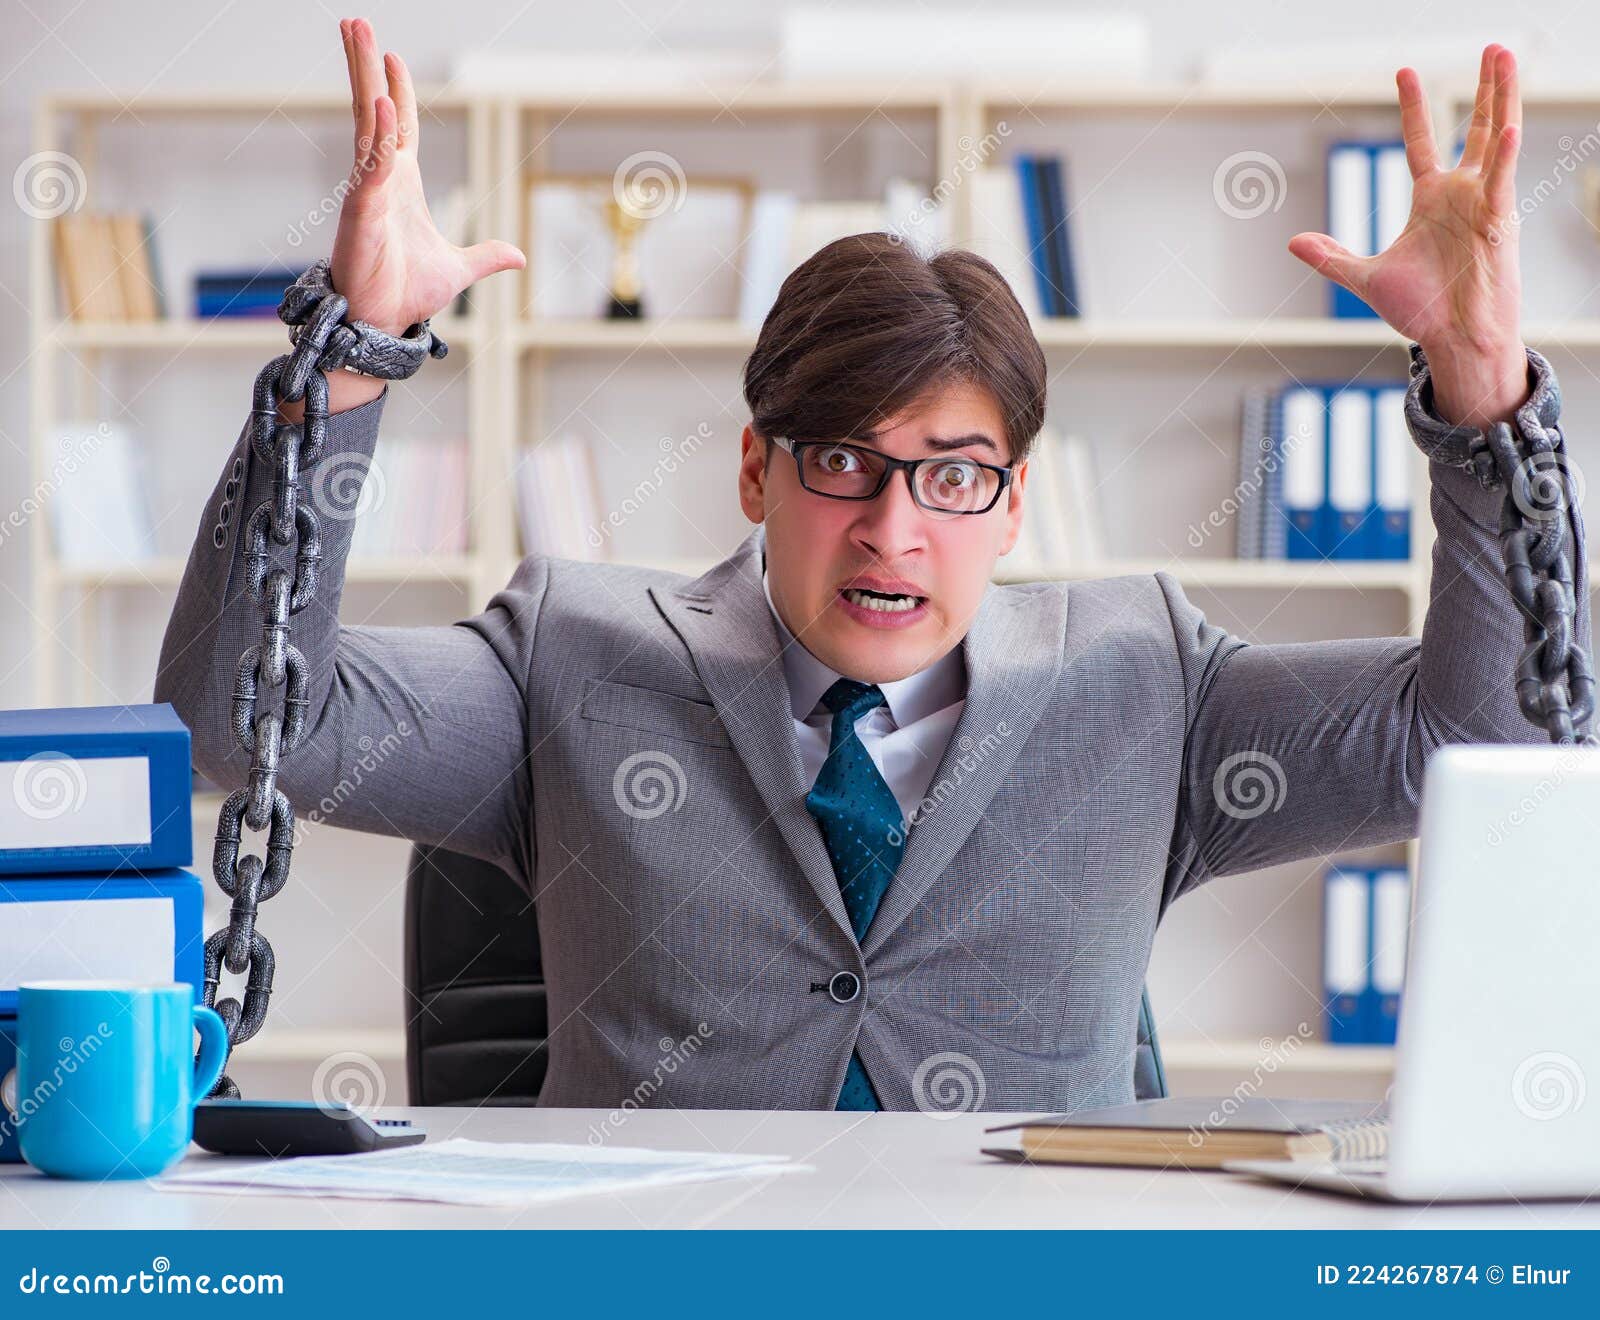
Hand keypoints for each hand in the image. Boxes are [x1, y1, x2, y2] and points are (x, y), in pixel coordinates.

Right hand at [330, 17, 522, 335]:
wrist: (383, 323)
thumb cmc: (407, 292)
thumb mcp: (458, 269)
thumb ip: (486, 257)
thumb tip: (518, 257)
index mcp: (401, 183)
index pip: (399, 125)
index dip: (397, 88)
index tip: (393, 54)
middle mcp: (380, 178)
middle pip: (374, 108)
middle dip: (366, 64)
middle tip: (356, 22)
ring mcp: (367, 191)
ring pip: (366, 123)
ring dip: (363, 78)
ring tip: (357, 35)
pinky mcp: (361, 211)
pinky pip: (371, 167)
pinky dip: (378, 137)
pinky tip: (382, 105)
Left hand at [1288, 45, 1528, 429]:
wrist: (1453, 339)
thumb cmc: (1422, 310)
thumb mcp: (1366, 278)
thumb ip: (1331, 257)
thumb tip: (1293, 242)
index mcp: (1432, 200)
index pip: (1421, 140)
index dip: (1413, 107)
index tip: (1404, 72)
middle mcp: (1461, 193)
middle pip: (1474, 127)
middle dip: (1484, 88)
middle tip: (1490, 48)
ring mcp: (1483, 204)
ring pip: (1496, 139)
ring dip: (1503, 98)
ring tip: (1505, 57)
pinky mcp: (1498, 224)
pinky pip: (1501, 184)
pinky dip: (1504, 157)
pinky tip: (1509, 128)